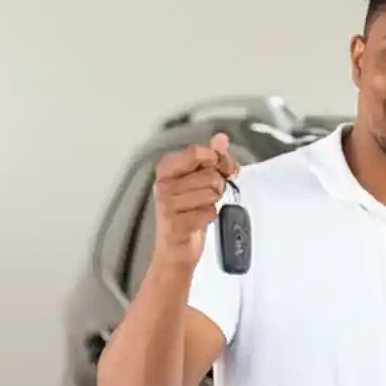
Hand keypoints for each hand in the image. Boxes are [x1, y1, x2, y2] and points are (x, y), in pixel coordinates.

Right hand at [152, 133, 238, 269]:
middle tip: (208, 195)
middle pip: (211, 175)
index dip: (219, 161)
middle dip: (217, 186)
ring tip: (201, 207)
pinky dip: (210, 217)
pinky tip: (198, 220)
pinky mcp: (176, 222)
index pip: (200, 152)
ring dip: (213, 202)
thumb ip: (213, 157)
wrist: (176, 247)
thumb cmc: (190, 210)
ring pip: (211, 193)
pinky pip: (209, 212)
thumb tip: (221, 138)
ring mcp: (168, 203)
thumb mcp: (202, 179)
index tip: (221, 170)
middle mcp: (164, 183)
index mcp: (168, 167)